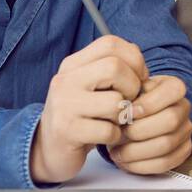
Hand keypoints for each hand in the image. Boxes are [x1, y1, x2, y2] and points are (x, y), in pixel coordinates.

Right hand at [30, 35, 148, 183]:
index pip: (110, 43)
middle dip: (132, 86)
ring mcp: (64, 105)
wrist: (48, 148)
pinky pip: (109, 130)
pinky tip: (106, 136)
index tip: (138, 77)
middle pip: (114, 67)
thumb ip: (114, 70)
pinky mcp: (67, 131)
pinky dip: (115, 136)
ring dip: (123, 115)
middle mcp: (65, 80)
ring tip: (114, 121)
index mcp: (72, 64)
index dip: (134, 59)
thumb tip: (143, 70)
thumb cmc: (81, 114)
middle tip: (128, 102)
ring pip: (115, 102)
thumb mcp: (92, 86)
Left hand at [107, 75, 191, 173]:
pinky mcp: (182, 150)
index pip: (173, 91)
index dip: (149, 104)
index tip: (127, 113)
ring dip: (136, 151)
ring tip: (116, 151)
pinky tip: (126, 161)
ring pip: (166, 145)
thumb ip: (128, 94)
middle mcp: (184, 107)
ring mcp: (185, 130)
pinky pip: (165, 163)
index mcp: (174, 87)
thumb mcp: (128, 91)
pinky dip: (141, 165)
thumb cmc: (130, 103)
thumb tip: (122, 108)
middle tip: (119, 134)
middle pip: (171, 120)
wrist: (132, 118)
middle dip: (139, 130)